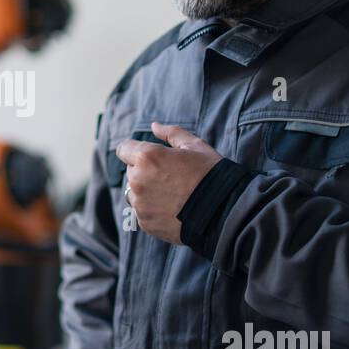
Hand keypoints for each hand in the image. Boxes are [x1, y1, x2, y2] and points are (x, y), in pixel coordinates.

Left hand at [115, 122, 222, 244]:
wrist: (223, 210)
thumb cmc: (210, 174)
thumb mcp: (195, 146)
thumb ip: (171, 133)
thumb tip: (154, 126)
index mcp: (147, 157)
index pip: (124, 149)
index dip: (136, 150)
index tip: (150, 156)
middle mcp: (138, 180)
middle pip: (131, 172)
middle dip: (145, 171)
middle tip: (170, 177)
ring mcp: (140, 204)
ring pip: (134, 194)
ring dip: (146, 192)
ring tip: (172, 195)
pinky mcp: (145, 223)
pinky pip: (142, 212)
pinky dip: (153, 210)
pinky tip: (173, 209)